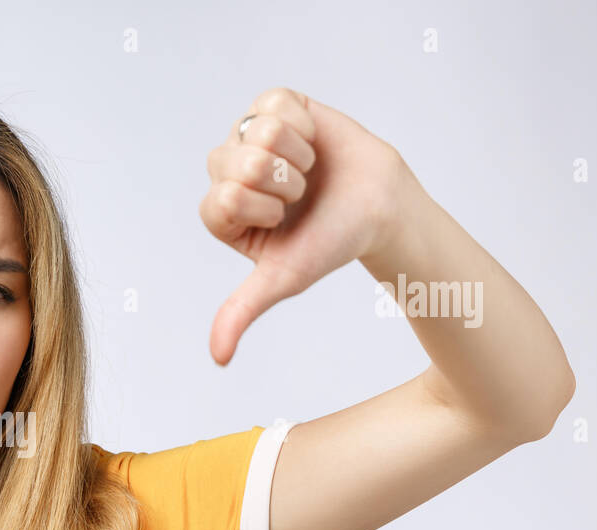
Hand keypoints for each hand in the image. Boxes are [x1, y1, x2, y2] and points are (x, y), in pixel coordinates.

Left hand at [200, 88, 414, 363]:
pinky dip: (303, 125)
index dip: (264, 207)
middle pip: (240, 162)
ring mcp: (248, 137)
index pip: (223, 198)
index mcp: (221, 213)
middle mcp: (227, 173)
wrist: (379, 206)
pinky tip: (310, 142)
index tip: (284, 217)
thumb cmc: (330, 243)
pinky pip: (274, 103)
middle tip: (299, 194)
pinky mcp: (272, 107)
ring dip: (296, 155)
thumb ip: (241, 312)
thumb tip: (217, 359)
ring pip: (259, 130)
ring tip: (306, 171)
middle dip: (284, 181)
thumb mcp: (283, 279)